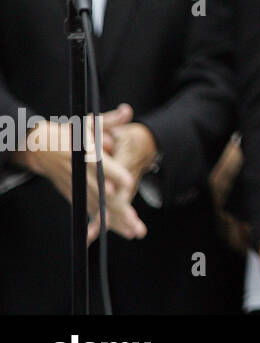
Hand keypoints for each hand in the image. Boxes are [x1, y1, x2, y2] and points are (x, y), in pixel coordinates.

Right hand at [12, 107, 146, 240]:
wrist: (40, 148)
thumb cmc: (70, 134)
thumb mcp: (88, 123)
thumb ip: (110, 121)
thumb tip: (127, 111)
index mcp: (86, 155)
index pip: (102, 166)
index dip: (115, 175)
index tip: (128, 184)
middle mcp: (81, 174)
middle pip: (103, 193)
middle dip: (120, 209)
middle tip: (136, 221)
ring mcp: (76, 186)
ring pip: (98, 206)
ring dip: (115, 220)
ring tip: (133, 231)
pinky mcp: (73, 194)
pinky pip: (89, 210)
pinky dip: (101, 222)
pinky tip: (116, 230)